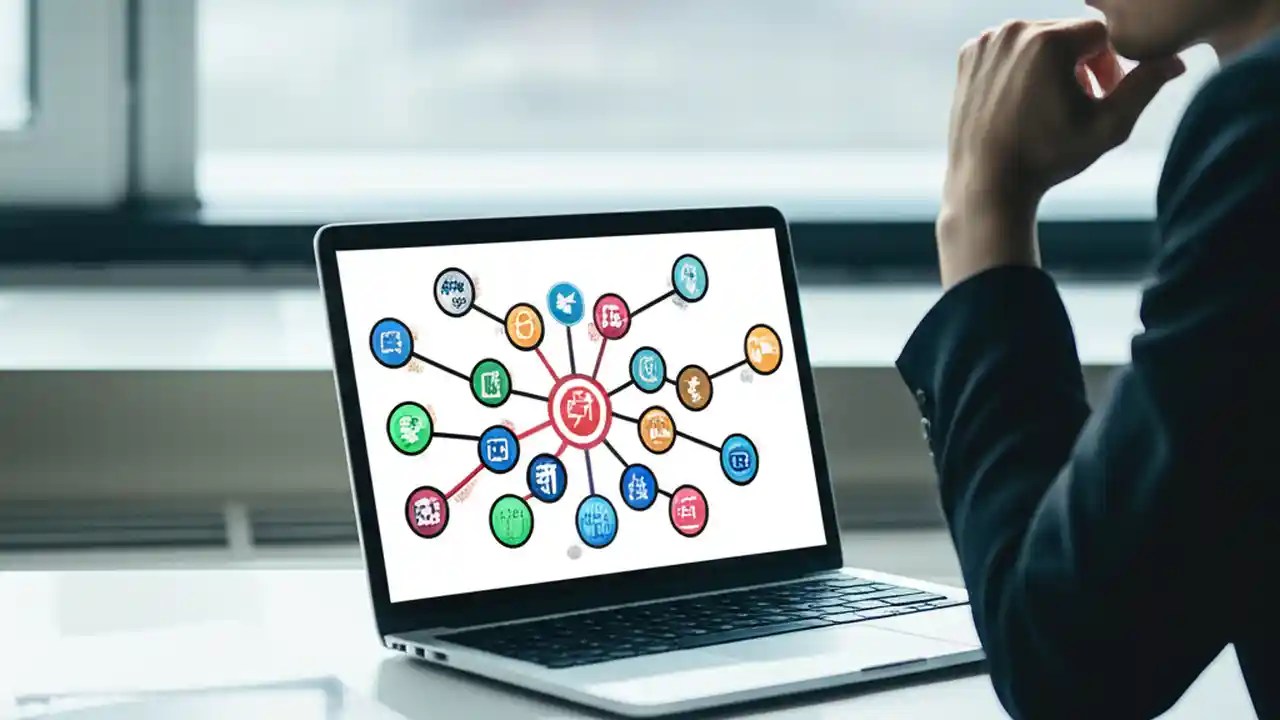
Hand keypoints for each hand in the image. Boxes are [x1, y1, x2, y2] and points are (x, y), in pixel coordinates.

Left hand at [937, 19, 1184, 287]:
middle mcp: (1014, 31)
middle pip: (1068, 34)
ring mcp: (987, 41)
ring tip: (1050, 105)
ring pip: (1038, 39)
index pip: (1102, 34)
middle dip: (1081, 64)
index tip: (1103, 98)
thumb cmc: (1048, 158)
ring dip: (1052, 65)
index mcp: (1048, 40)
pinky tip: (1021, 102)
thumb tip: (1176, 61)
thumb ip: (1144, 87)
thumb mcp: (1107, 126)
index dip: (1110, 66)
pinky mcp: (969, 55)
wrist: (987, 183)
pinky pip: (1010, 49)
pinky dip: (1020, 67)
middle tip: (1078, 105)